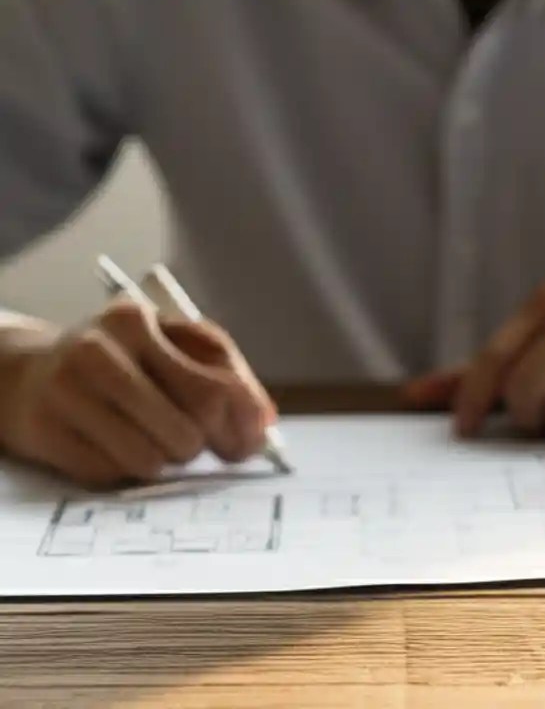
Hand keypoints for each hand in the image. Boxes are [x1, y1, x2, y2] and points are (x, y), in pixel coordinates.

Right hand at [0, 301, 275, 487]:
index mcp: (139, 320)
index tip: (248, 443)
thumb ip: (224, 376)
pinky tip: (110, 445)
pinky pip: (111, 473)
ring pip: (150, 459)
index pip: (216, 388)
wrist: (29, 373)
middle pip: (188, 428)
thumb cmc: (121, 362)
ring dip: (161, 462)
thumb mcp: (172, 348)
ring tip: (148, 441)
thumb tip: (266, 422)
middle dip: (201, 447)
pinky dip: (122, 470)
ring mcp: (66, 390)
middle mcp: (99, 349)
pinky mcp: (43, 431)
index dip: (242, 425)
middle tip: (194, 445)